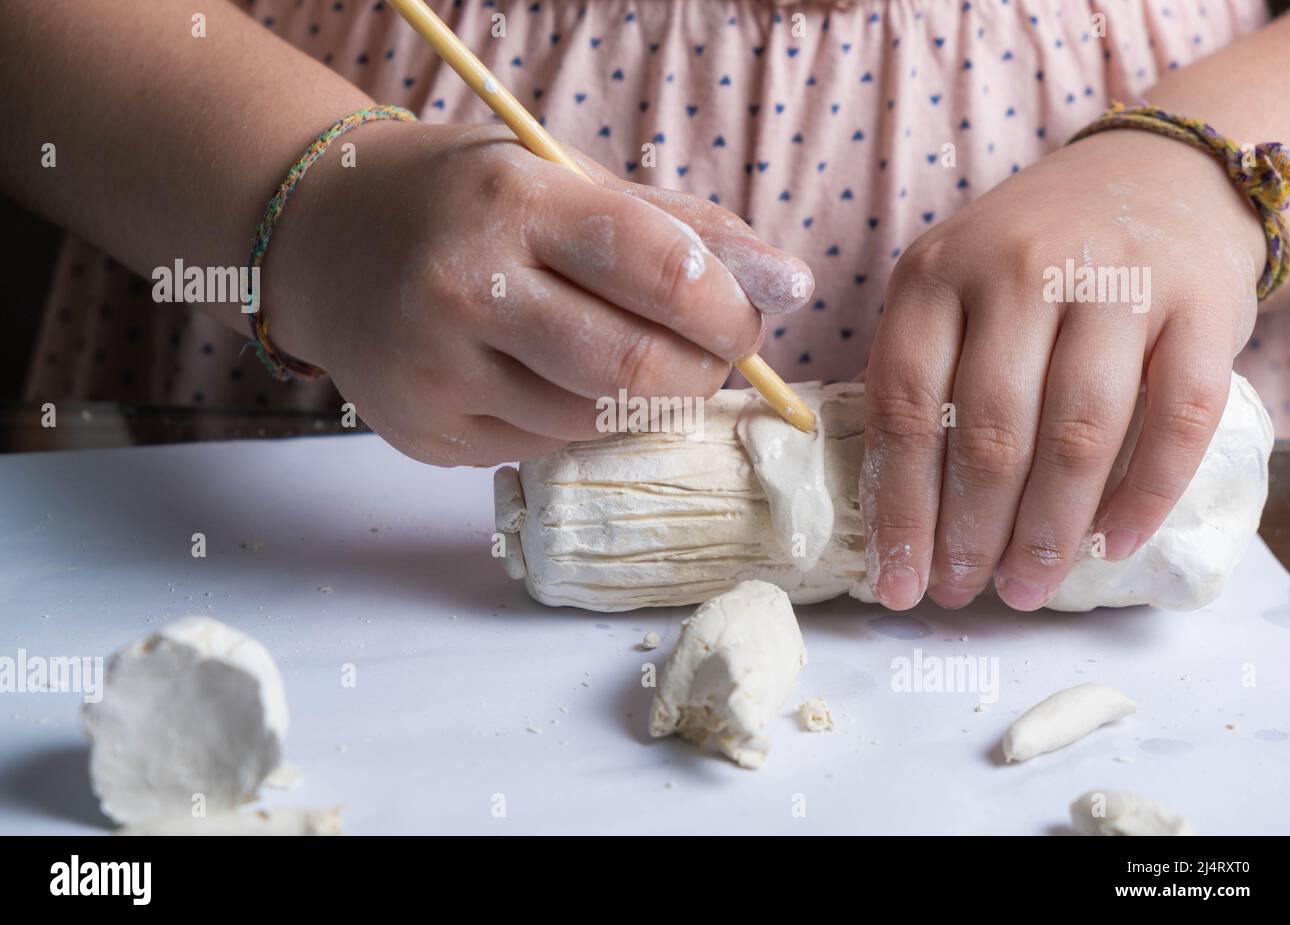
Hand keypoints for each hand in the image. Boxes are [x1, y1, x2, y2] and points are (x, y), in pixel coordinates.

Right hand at [264, 122, 812, 465]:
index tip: (747, 315)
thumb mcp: (566, 179)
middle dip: (703, 372)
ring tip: (633, 357)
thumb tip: (790, 288)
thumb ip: (682, 230)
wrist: (328, 242)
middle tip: (710, 354)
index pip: (662, 269)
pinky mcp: (426, 434)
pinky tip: (559, 378)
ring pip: (598, 421)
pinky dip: (582, 421)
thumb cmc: (468, 202)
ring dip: (647, 400)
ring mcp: (438, 372)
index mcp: (515, 201)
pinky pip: (548, 447)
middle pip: (637, 367)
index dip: (730, 307)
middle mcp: (465, 288)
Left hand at [860, 129, 1264, 610]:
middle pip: (989, 432)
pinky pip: (1175, 421)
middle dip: (972, 533)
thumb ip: (922, 374)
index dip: (901, 509)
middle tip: (964, 591)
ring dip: (1049, 531)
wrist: (1158, 175)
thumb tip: (900, 516)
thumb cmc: (1032, 257)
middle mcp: (1022, 268)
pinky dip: (1145, 495)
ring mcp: (1117, 283)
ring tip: (1027, 586)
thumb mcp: (951, 286)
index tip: (900, 581)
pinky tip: (1113, 544)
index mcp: (938, 271)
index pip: (905, 408)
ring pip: (1078, 435)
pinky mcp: (1200, 305)